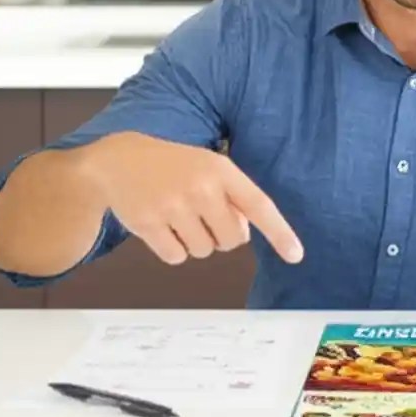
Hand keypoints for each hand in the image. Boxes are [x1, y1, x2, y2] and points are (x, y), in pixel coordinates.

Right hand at [82, 132, 303, 265]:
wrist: (119, 159)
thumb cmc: (173, 166)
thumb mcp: (209, 168)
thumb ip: (232, 198)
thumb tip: (246, 232)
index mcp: (221, 170)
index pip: (259, 205)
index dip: (279, 232)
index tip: (295, 255)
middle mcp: (200, 187)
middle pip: (232, 240)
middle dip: (221, 235)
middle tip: (202, 215)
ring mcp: (173, 206)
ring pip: (204, 251)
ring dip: (195, 242)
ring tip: (179, 215)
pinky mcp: (148, 223)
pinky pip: (176, 257)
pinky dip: (172, 249)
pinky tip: (162, 226)